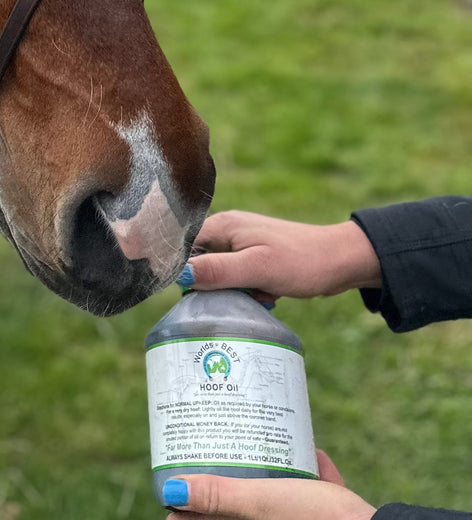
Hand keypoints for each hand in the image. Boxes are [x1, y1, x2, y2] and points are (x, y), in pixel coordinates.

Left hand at [163, 451, 373, 519]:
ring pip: (269, 502)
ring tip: (254, 451)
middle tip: (201, 463)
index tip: (166, 489)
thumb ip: (220, 497)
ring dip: (259, 480)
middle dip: (214, 490)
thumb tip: (172, 494)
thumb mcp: (261, 502)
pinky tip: (312, 453)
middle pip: (231, 512)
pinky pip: (309, 491)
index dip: (181, 508)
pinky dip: (307, 472)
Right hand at [182, 210, 380, 299]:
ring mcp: (240, 242)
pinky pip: (235, 276)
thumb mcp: (258, 269)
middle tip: (235, 294)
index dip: (177, 269)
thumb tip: (178, 275)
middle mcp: (226, 229)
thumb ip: (218, 270)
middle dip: (210, 283)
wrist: (341, 261)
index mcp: (222, 225)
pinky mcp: (253, 256)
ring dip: (230, 289)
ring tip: (255, 293)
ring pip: (217, 272)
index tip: (187, 292)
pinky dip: (244, 289)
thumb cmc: (302, 262)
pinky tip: (263, 294)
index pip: (180, 246)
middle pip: (197, 260)